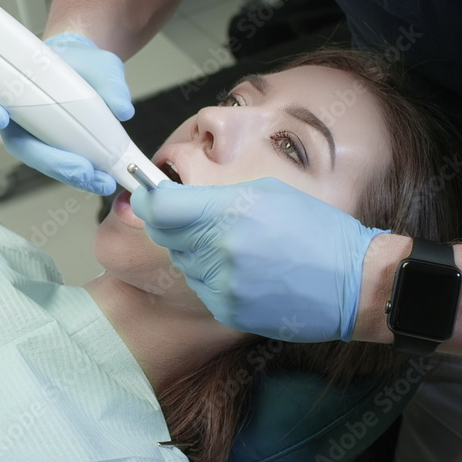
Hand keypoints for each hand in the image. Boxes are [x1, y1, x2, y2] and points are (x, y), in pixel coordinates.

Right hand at [0, 33, 132, 194]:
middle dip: (47, 158)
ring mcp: (29, 134)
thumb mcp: (98, 63)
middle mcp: (10, 114)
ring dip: (66, 172)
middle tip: (78, 168)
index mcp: (4, 83)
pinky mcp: (49, 148)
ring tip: (96, 179)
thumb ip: (109, 82)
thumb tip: (122, 108)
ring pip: (38, 158)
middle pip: (16, 142)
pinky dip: (78, 173)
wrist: (84, 69)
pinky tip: (100, 178)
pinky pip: (58, 163)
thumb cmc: (77, 62)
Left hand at [129, 177, 386, 342]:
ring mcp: (222, 284)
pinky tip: (244, 272)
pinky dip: (212, 278)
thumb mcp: (266, 193)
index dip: (148, 199)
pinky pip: (201, 288)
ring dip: (195, 252)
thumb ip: (214, 197)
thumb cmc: (315, 230)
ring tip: (234, 248)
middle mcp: (220, 250)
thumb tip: (175, 198)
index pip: (160, 207)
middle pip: (164, 235)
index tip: (148, 196)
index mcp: (228, 213)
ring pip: (182, 263)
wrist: (355, 283)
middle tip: (194, 219)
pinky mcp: (228, 310)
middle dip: (172, 224)